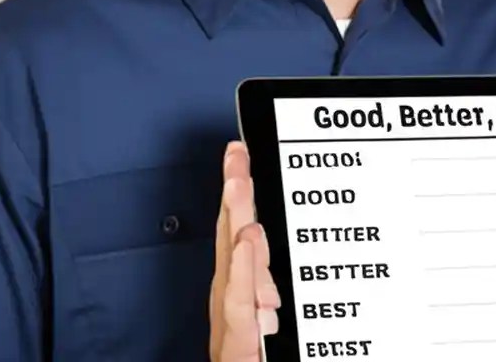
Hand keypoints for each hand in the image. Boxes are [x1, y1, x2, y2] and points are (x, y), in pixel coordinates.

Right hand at [210, 141, 280, 361]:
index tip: (240, 157)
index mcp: (239, 298)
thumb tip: (258, 246)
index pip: (237, 238)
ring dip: (235, 221)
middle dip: (233, 195)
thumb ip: (261, 291)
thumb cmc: (254, 358)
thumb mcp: (265, 324)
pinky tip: (246, 243)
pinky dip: (243, 272)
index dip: (237, 197)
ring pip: (233, 268)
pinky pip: (240, 306)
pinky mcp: (238, 349)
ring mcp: (231, 327)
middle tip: (236, 154)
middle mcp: (230, 307)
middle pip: (230, 243)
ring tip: (239, 183)